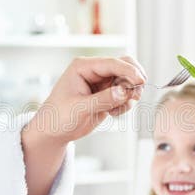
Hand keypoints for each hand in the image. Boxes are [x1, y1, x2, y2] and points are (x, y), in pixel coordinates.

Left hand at [27, 56, 145, 143]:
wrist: (53, 131)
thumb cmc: (59, 116)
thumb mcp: (80, 108)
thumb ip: (103, 99)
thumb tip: (124, 91)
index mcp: (83, 67)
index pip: (112, 63)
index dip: (128, 70)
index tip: (140, 81)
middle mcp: (94, 71)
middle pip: (125, 65)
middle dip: (133, 79)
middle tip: (135, 95)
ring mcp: (102, 83)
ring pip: (128, 81)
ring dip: (130, 94)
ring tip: (119, 109)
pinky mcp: (107, 95)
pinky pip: (125, 94)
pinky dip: (126, 103)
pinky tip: (114, 113)